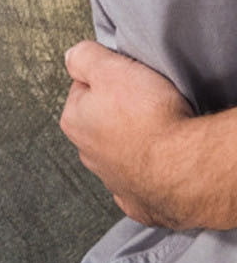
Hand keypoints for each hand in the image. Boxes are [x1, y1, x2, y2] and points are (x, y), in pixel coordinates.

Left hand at [59, 40, 214, 228]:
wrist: (188, 167)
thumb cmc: (150, 117)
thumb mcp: (110, 67)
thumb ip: (83, 56)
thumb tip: (74, 56)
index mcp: (74, 121)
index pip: (83, 89)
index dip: (107, 80)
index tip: (126, 83)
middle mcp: (88, 156)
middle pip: (101, 123)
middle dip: (119, 114)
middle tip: (145, 107)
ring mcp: (115, 184)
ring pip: (121, 156)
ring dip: (135, 146)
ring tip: (159, 135)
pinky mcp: (142, 206)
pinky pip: (143, 187)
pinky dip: (151, 178)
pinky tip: (162, 168)